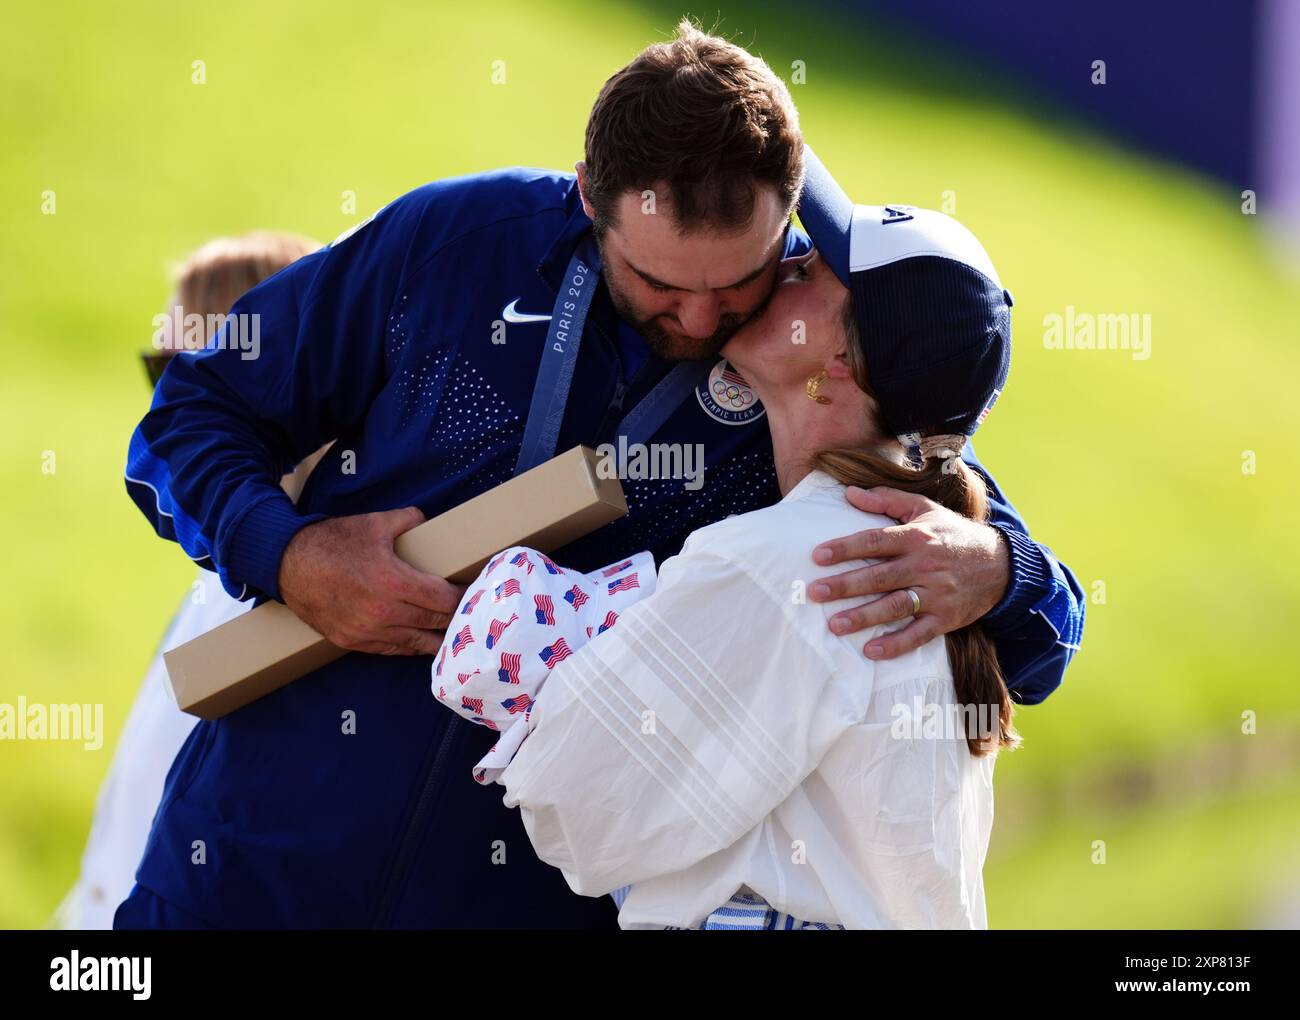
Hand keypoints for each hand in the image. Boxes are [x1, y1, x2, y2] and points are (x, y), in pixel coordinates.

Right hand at [278, 507, 465, 655]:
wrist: (287, 564)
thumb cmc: (332, 542)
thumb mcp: (374, 524)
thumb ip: (408, 520)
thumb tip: (426, 520)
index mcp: (394, 583)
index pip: (445, 600)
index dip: (465, 599)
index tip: (477, 595)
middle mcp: (384, 613)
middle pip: (436, 624)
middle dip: (458, 619)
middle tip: (474, 614)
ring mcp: (368, 632)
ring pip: (418, 644)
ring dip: (439, 639)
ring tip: (457, 634)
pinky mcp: (353, 642)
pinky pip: (393, 650)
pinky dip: (411, 645)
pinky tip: (424, 640)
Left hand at [809, 486, 1009, 659]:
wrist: (1001, 564)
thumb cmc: (952, 534)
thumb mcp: (924, 508)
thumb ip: (886, 499)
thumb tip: (848, 493)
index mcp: (916, 537)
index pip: (875, 541)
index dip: (845, 548)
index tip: (817, 556)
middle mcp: (924, 565)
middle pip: (879, 576)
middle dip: (845, 586)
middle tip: (815, 593)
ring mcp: (936, 593)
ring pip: (895, 606)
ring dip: (863, 617)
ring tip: (834, 625)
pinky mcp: (946, 618)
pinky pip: (919, 634)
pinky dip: (896, 644)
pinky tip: (871, 650)